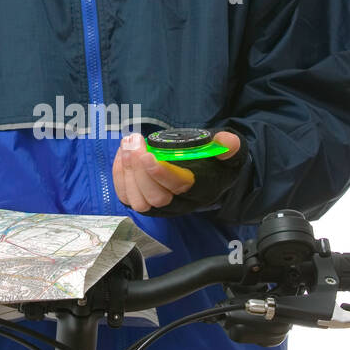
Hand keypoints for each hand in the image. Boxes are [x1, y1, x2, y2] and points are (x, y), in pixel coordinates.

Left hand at [112, 131, 241, 213]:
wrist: (207, 171)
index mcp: (202, 191)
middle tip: (134, 143)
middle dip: (139, 170)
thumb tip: (228, 142)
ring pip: (138, 201)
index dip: (162, 174)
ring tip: (128, 144)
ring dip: (127, 172)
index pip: (179, 189)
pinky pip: (126, 197)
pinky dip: (119, 176)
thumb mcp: (230, 151)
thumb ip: (230, 146)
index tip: (148, 155)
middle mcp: (180, 204)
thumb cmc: (216, 160)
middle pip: (155, 198)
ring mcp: (160, 206)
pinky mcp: (144, 201)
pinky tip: (122, 154)